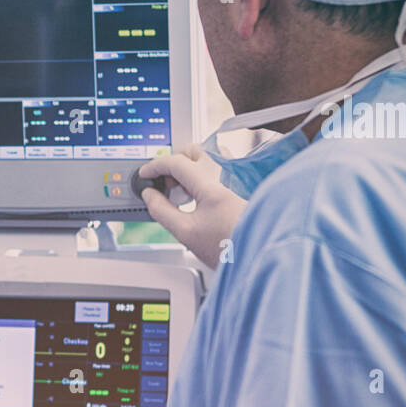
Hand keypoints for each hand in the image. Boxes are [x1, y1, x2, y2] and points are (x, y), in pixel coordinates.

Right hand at [138, 144, 247, 268]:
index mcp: (212, 184)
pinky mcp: (245, 180)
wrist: (260, 255)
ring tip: (184, 190)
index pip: (175, 162)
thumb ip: (161, 211)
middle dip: (173, 163)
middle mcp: (227, 172)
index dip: (155, 166)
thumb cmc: (230, 248)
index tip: (146, 173)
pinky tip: (202, 193)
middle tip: (165, 183)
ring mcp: (239, 175)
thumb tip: (149, 195)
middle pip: (192, 151)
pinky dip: (205, 171)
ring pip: (207, 155)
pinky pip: (221, 164)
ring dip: (190, 166)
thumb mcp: (185, 233)